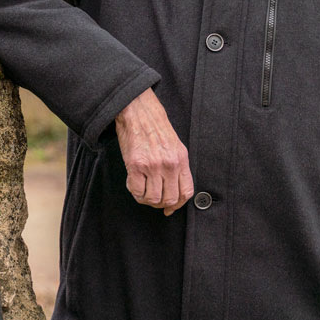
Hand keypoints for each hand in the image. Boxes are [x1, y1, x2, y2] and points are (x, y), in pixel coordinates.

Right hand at [114, 88, 192, 215]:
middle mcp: (169, 164)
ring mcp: (153, 165)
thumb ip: (176, 166)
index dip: (178, 205)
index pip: (186, 192)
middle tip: (152, 198)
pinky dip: (134, 191)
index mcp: (181, 159)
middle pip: (170, 199)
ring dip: (145, 199)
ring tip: (141, 190)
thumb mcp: (174, 145)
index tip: (169, 208)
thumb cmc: (154, 126)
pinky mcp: (136, 165)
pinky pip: (137, 191)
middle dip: (160, 204)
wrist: (137, 111)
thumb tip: (173, 188)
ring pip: (153, 198)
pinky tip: (133, 183)